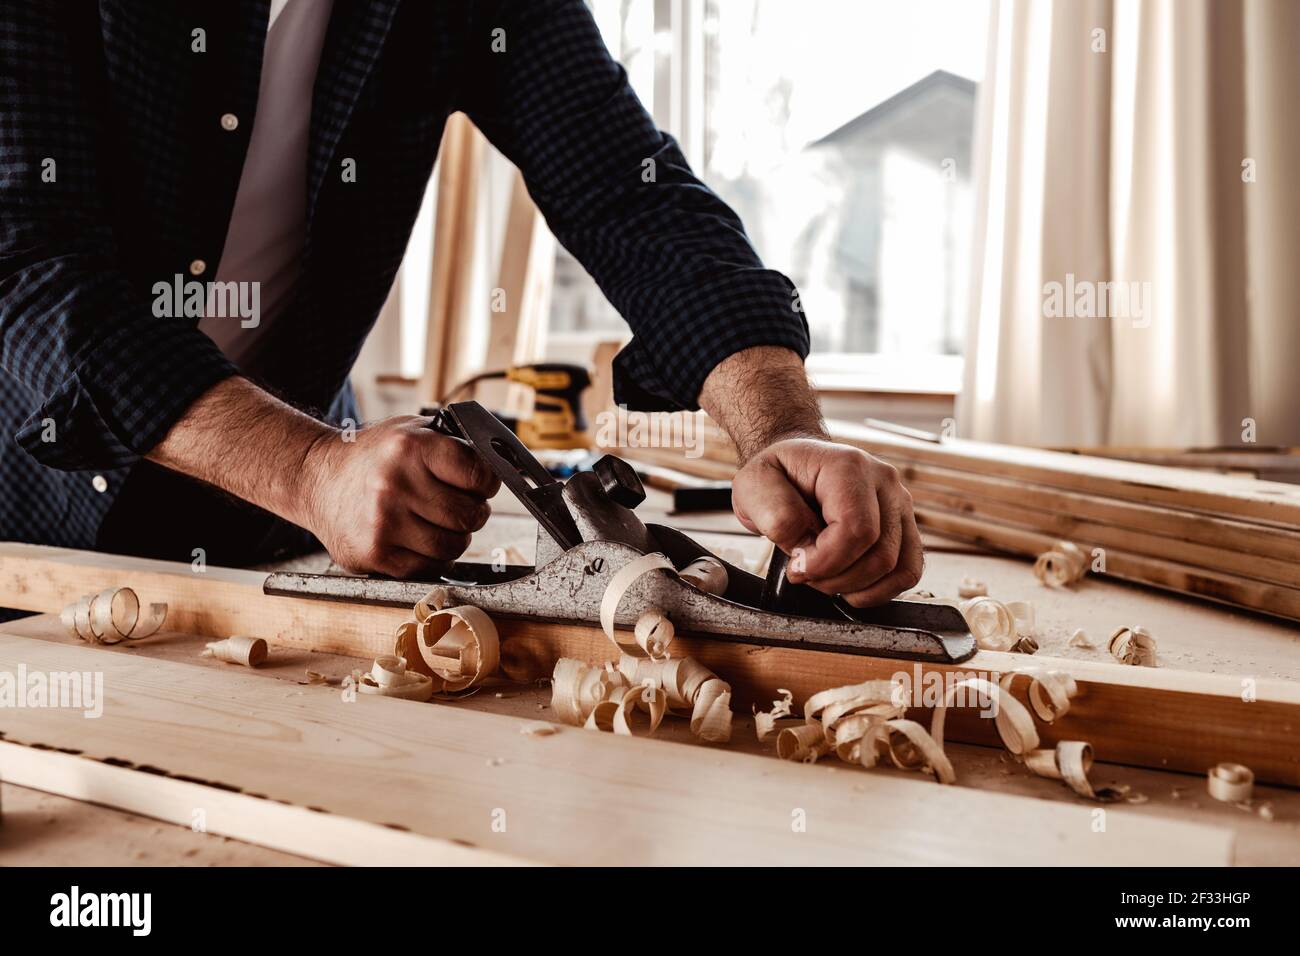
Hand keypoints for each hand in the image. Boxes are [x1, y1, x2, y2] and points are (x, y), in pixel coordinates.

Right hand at [302, 416, 500, 576]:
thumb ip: (453, 444)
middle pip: (470, 516)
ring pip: (453, 546)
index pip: (479, 475)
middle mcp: (395, 485)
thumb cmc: (372, 456)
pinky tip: (416, 537)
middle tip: (458, 504)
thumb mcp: (410, 431)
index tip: (481, 484)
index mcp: (410, 448)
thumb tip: (501, 465)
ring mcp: (384, 523)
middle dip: (472, 512)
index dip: (487, 482)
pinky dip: (431, 556)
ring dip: (454, 537)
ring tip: (435, 521)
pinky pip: (429, 567)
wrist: (317, 480)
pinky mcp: (375, 555)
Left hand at [730, 438, 922, 605]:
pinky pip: (908, 571)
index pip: (856, 530)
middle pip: (880, 554)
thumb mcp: (754, 486)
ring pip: (899, 568)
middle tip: (805, 573)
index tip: (796, 567)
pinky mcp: (904, 526)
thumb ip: (777, 517)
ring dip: (857, 587)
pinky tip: (850, 586)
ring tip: (825, 577)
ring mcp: (900, 503)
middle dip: (837, 578)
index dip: (826, 562)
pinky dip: (880, 590)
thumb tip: (806, 552)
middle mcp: (884, 482)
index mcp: (849, 466)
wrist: (794, 465)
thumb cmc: (777, 474)